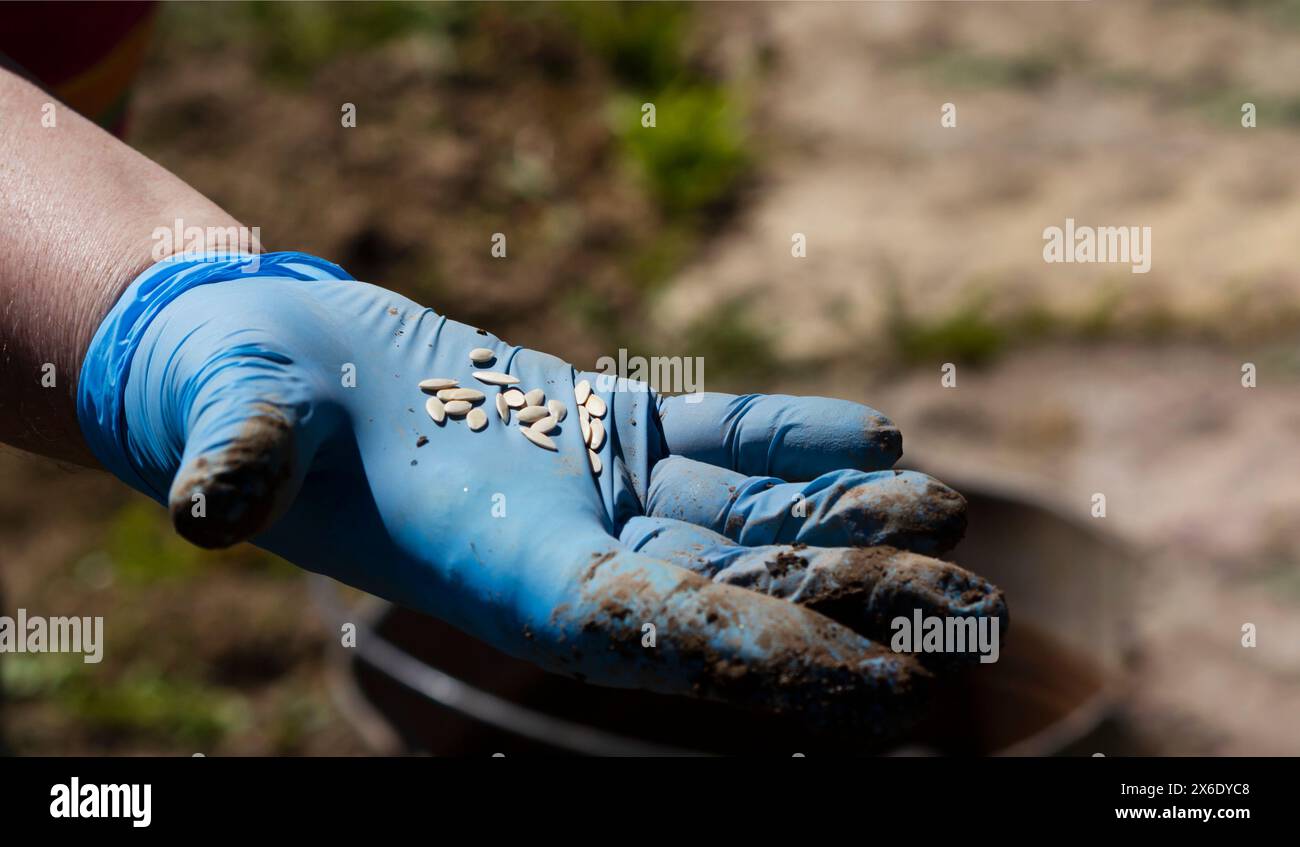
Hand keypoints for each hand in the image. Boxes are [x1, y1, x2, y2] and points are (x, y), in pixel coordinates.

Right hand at [78, 252, 1005, 736]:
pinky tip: (869, 439)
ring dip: (844, 520)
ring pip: (741, 513)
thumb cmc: (248, 401)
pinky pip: (714, 435)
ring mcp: (598, 488)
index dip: (767, 660)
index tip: (883, 695)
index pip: (652, 632)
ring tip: (948, 520)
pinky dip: (789, 438)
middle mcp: (570, 546)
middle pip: (728, 585)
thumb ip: (237, 463)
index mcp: (505, 574)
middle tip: (965, 619)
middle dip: (846, 603)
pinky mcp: (606, 426)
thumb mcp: (237, 425)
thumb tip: (203, 505)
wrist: (278, 367)